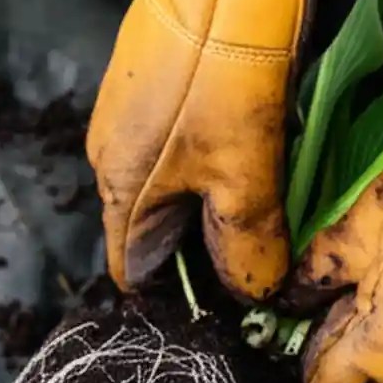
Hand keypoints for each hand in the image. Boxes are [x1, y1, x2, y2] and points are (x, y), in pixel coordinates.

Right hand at [85, 0, 307, 301]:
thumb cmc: (222, 78)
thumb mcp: (243, 174)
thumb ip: (246, 245)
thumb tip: (254, 294)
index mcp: (120, 191)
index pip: (136, 274)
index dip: (183, 296)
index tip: (233, 304)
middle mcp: (113, 158)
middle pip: (160, 231)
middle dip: (209, 248)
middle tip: (267, 252)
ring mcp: (131, 118)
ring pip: (178, 187)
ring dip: (219, 201)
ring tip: (270, 201)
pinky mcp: (154, 86)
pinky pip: (184, 146)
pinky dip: (218, 159)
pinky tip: (256, 149)